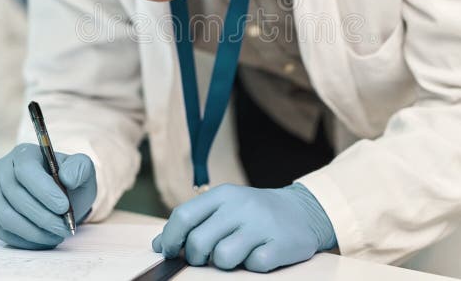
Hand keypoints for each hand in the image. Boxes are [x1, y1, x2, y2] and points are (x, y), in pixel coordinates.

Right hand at [0, 143, 96, 249]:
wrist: (56, 197)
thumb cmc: (69, 182)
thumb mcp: (82, 170)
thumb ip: (80, 168)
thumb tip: (67, 178)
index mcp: (24, 153)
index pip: (27, 170)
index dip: (44, 191)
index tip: (64, 207)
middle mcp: (1, 168)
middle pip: (15, 195)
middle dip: (43, 216)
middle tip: (65, 228)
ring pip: (5, 217)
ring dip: (33, 231)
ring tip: (57, 235)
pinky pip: (0, 230)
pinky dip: (23, 240)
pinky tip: (42, 240)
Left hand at [152, 183, 336, 271]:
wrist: (302, 210)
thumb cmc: (253, 213)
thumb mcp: (224, 207)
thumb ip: (193, 222)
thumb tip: (157, 245)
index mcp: (223, 195)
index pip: (183, 216)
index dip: (169, 239)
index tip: (168, 252)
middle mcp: (241, 206)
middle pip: (198, 242)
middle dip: (195, 258)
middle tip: (204, 258)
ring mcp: (262, 225)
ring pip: (222, 258)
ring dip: (224, 264)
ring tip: (235, 255)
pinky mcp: (280, 245)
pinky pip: (252, 266)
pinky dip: (251, 266)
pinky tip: (259, 254)